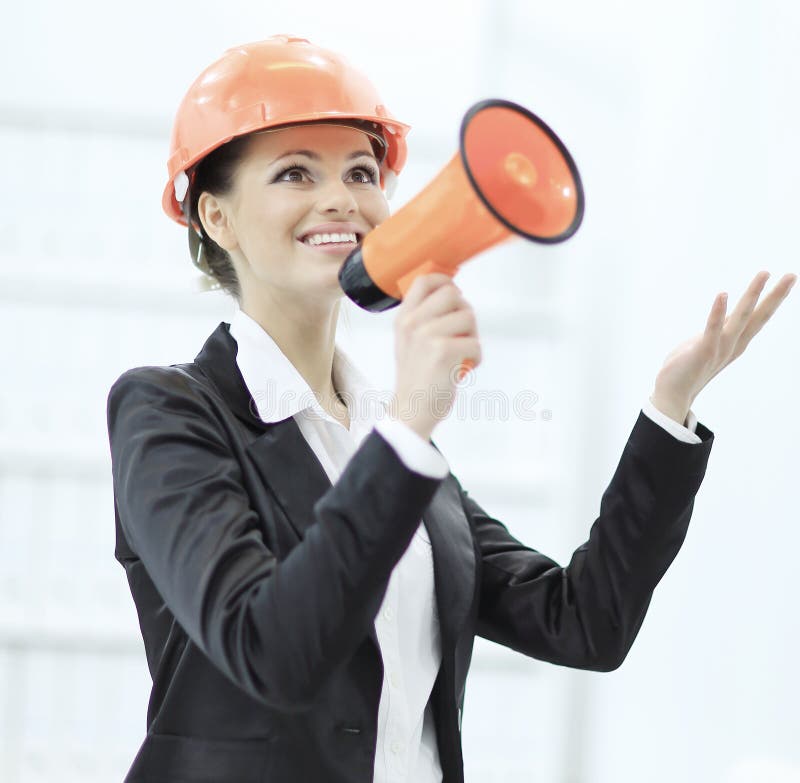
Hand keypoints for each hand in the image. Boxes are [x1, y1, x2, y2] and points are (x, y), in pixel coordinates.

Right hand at [391, 273, 481, 440]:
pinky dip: (476, 357)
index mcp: (403, 319)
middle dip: (464, 312)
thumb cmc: (416, 379)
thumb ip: (422, 318)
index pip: (424, 281)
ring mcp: (427, 336)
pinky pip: (476, 343)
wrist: (412, 411)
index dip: (444, 281)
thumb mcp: (408, 341)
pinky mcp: (444, 352)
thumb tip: (451, 294)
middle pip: (452, 294)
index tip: (453, 292)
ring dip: (472, 336)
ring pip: (468, 317)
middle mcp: (413, 324)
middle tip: (460, 333)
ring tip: (461, 353)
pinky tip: (463, 367)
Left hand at [650, 270, 796, 423]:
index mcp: (734, 342)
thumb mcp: (705, 343)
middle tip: (792, 275)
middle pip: (758, 316)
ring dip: (752, 296)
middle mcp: (732, 345)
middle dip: (775, 295)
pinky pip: (712, 329)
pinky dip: (718, 312)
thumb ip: (715, 331)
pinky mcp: (703, 352)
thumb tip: (721, 318)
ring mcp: (719, 349)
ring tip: (764, 274)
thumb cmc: (686, 368)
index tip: (788, 279)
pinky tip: (723, 295)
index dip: (772, 298)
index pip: (757, 316)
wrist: (672, 395)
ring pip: (740, 318)